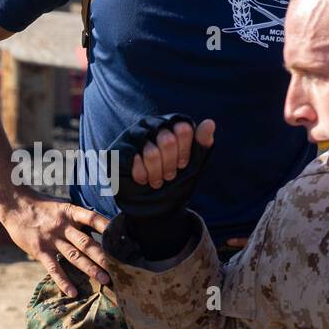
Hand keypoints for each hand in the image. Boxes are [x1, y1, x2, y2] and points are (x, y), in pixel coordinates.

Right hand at [0, 188, 110, 296]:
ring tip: (104, 280)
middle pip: (86, 242)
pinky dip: (63, 281)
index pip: (92, 218)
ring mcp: (51, 239)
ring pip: (73, 256)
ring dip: (90, 269)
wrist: (14, 205)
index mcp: (70, 212)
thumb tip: (99, 231)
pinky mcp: (39, 250)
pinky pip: (53, 268)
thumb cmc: (42, 208)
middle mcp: (62, 225)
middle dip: (103, 256)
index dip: (107, 226)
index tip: (121, 237)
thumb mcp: (62, 207)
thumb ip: (78, 219)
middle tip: (119, 268)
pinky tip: (73, 292)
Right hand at [112, 114, 214, 258]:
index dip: (184, 153)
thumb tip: (210, 122)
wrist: (156, 207)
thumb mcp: (195, 164)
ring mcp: (133, 134)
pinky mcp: (118, 148)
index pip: (182, 129)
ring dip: (156, 173)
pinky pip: (132, 159)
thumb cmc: (177, 182)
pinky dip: (141, 175)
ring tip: (155, 179)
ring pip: (150, 152)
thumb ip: (203, 143)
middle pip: (167, 140)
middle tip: (168, 175)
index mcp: (172, 124)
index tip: (183, 165)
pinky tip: (141, 179)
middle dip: (170, 165)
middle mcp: (152, 124)